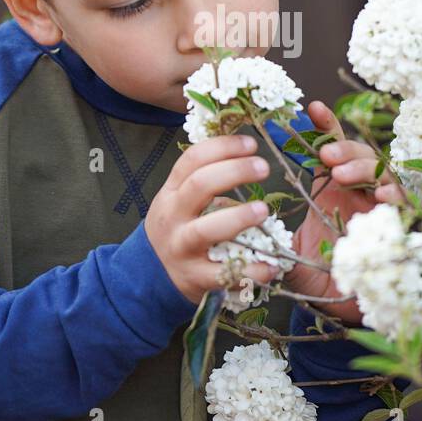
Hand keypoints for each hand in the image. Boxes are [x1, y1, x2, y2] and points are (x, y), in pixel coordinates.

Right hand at [145, 133, 279, 303]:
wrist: (150, 275)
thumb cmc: (178, 228)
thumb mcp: (179, 199)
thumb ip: (203, 178)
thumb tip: (244, 150)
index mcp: (172, 192)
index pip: (193, 160)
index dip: (223, 147)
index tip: (251, 143)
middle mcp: (174, 216)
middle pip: (199, 185)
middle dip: (234, 171)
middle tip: (263, 167)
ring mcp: (183, 248)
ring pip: (205, 230)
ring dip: (238, 217)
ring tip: (263, 210)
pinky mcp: (196, 277)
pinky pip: (224, 274)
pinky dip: (250, 270)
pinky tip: (271, 265)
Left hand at [284, 99, 404, 324]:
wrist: (340, 311)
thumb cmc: (315, 276)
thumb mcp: (287, 251)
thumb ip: (271, 233)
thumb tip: (244, 217)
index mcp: (332, 190)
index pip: (332, 150)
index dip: (326, 127)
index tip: (312, 109)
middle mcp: (359, 194)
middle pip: (361, 156)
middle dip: (345, 150)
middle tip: (326, 157)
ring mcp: (381, 209)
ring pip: (382, 174)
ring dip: (364, 169)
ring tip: (341, 174)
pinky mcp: (400, 229)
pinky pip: (406, 206)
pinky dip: (395, 197)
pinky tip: (381, 196)